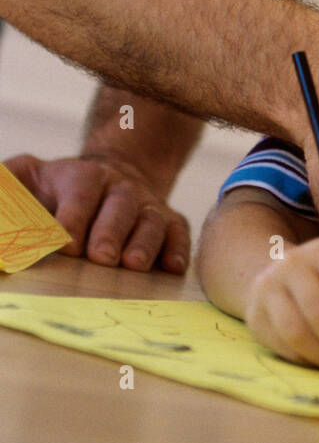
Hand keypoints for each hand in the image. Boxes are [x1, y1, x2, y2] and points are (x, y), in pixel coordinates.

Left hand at [3, 152, 190, 273]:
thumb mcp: (26, 176)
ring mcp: (146, 204)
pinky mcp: (168, 220)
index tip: (63, 243)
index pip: (80, 190)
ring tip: (133, 265)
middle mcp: (119, 186)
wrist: (107, 176)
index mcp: (83, 175)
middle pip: (120, 203)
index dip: (73, 216)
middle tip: (100, 257)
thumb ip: (7, 187)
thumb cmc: (55, 190)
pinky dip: (178, 248)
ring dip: (144, 242)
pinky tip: (173, 267)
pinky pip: (178, 231)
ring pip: (151, 219)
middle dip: (110, 231)